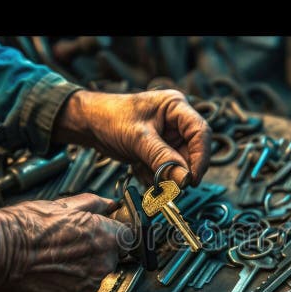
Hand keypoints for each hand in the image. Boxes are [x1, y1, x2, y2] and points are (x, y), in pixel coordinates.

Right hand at [0, 194, 131, 291]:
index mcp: (105, 237)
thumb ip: (93, 204)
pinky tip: (52, 275)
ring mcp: (88, 286)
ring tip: (56, 260)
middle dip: (96, 252)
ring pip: (94, 277)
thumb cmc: (24, 228)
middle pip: (111, 258)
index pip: (129, 237)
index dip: (116, 235)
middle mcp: (102, 264)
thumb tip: (109, 203)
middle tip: (70, 246)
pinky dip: (69, 287)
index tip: (109, 234)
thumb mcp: (62, 206)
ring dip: (82, 270)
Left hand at [53, 89, 211, 186]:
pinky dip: (154, 175)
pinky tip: (137, 167)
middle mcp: (177, 121)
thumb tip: (185, 180)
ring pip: (180, 165)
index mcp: (176, 107)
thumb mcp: (138, 138)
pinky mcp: (161, 151)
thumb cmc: (110, 118)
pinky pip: (167, 170)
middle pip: (192, 152)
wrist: (89, 124)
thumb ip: (162, 159)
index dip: (201, 157)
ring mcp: (170, 137)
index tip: (192, 179)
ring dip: (163, 175)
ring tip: (141, 168)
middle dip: (178, 170)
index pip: (201, 132)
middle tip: (166, 184)